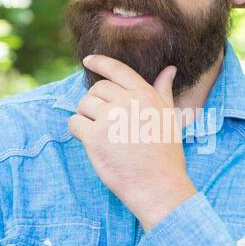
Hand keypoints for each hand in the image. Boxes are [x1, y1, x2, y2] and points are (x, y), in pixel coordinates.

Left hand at [67, 54, 195, 229]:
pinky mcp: (94, 137)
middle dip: (95, 103)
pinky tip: (91, 142)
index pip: (116, 69)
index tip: (88, 60)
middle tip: (104, 122)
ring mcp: (109, 118)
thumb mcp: (169, 117)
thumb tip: (169, 69)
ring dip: (86, 117)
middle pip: (96, 89)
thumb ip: (163, 91)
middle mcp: (126, 102)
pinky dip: (77, 131)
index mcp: (145, 94)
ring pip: (83, 105)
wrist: (158, 185)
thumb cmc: (166, 155)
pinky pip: (74, 123)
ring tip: (101, 134)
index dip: (99, 62)